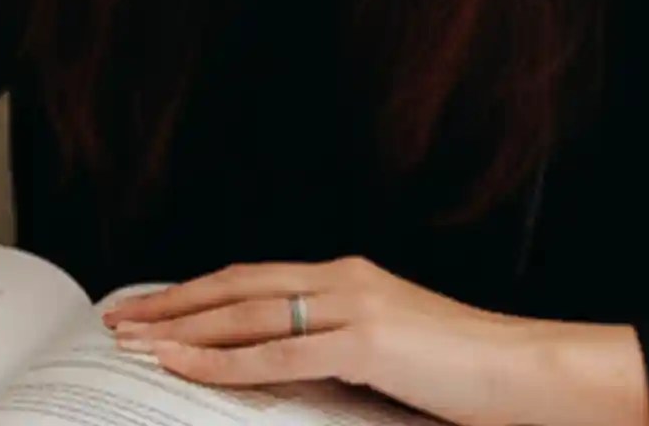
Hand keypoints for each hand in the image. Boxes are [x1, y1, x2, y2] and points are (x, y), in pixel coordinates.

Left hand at [102, 257, 648, 425]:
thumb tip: (282, 366)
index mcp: (348, 277)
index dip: (198, 292)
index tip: (154, 308)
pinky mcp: (366, 342)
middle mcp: (344, 280)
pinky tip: (184, 364)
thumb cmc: (464, 368)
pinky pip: (277, 352)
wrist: (527, 371)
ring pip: (246, 314)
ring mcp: (354, 306)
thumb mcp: (390, 348)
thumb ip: (337, 347)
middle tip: (120, 317)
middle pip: (236, 286)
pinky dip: (222, 359)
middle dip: (173, 303)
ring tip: (134, 339)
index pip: (254, 279)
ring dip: (182, 328)